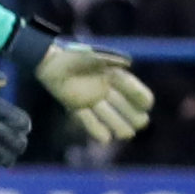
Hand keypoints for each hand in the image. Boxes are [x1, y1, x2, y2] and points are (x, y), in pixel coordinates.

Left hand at [30, 39, 153, 145]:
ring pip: (110, 116)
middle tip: (139, 123)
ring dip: (119, 125)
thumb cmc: (73, 55)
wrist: (48, 62)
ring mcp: (92, 100)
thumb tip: (130, 63)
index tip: (146, 104)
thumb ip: (110, 59)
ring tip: (126, 134)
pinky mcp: (76, 106)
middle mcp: (106, 90)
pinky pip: (88, 120)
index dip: (142, 98)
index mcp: (115, 77)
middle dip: (135, 116)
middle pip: (127, 109)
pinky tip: (105, 139)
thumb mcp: (94, 55)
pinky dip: (96, 129)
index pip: (136, 91)